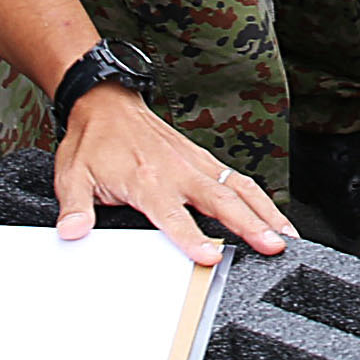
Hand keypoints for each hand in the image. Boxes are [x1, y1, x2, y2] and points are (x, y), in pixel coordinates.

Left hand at [53, 86, 297, 261]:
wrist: (106, 102)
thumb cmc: (92, 142)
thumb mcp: (72, 175)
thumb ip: (75, 207)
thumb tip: (73, 232)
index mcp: (146, 180)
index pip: (173, 215)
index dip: (191, 238)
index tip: (211, 257)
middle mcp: (178, 171)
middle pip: (221, 201)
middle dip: (251, 224)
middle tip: (274, 246)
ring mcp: (195, 163)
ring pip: (239, 188)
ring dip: (265, 212)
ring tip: (287, 237)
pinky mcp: (202, 160)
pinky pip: (238, 178)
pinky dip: (260, 198)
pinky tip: (273, 215)